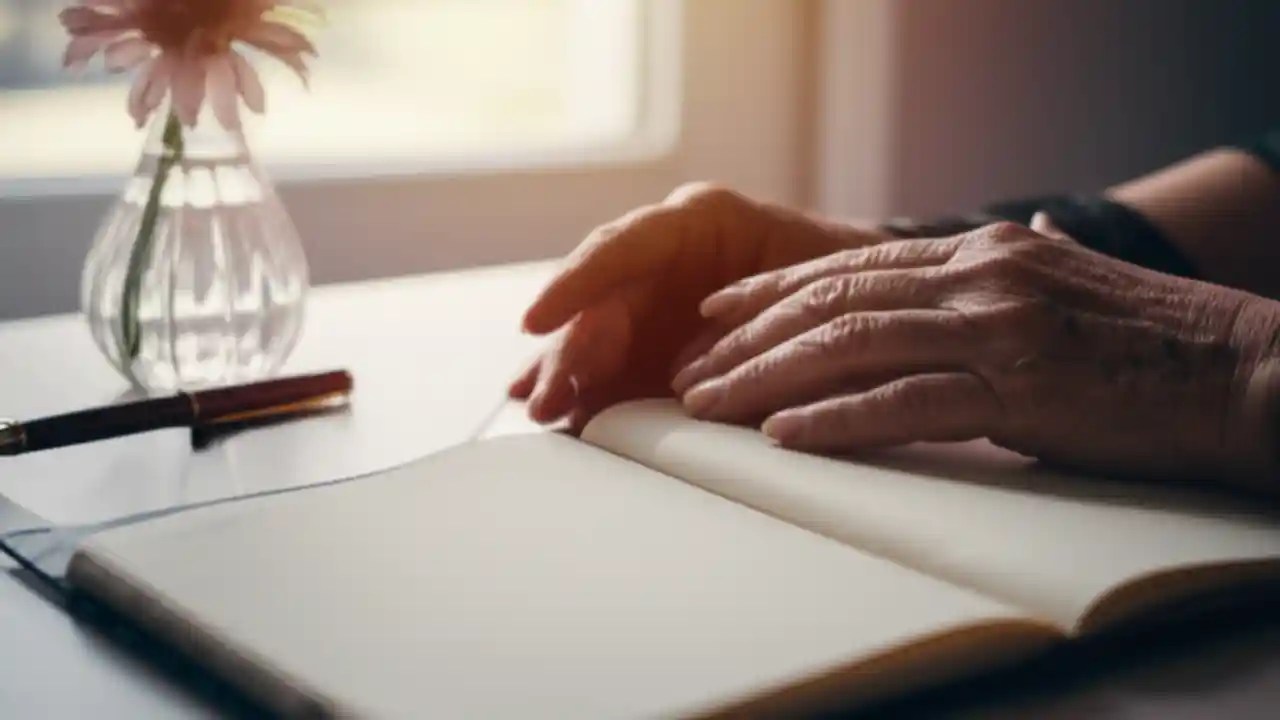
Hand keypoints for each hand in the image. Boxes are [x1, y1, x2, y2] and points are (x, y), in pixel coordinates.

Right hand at [512, 183, 890, 429]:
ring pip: (596, 339)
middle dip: (570, 351)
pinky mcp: (655, 348)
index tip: (537, 320)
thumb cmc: (843, 271)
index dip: (577, 283)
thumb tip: (736, 376)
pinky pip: (611, 370)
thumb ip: (777, 311)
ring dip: (566, 377)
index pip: (624, 245)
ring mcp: (655, 306)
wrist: (862, 294)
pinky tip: (559, 417)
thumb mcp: (822, 276)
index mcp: (699, 222)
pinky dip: (586, 395)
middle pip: (602, 303)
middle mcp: (662, 262)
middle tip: (545, 397)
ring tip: (541, 412)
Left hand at [673, 216, 1279, 487]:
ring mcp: (996, 329)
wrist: (1240, 370)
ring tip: (709, 404)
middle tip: (688, 370)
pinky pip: (906, 402)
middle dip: (749, 339)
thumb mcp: (1069, 277)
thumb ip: (1018, 260)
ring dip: (769, 376)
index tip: (713, 318)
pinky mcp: (1020, 390)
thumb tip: (1010, 232)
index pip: (848, 266)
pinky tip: (785, 434)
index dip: (770, 292)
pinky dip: (838, 419)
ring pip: (852, 345)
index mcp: (980, 253)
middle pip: (832, 302)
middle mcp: (977, 278)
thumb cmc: (1149, 337)